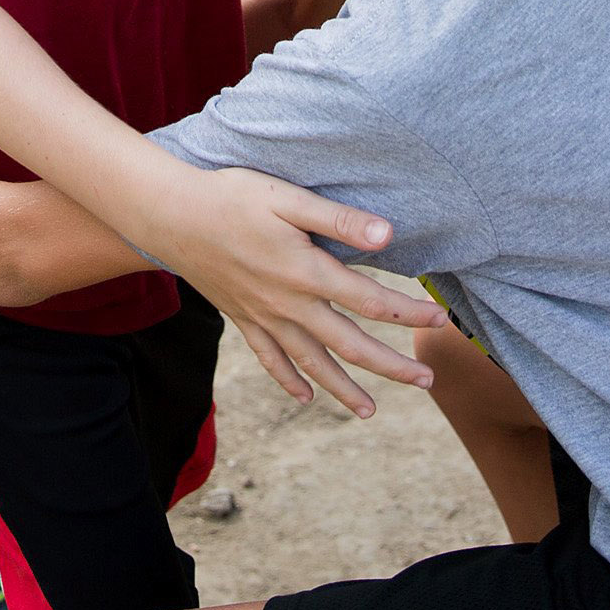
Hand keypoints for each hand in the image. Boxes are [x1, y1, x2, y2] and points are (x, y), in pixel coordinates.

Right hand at [122, 162, 445, 416]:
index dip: (409, 313)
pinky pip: (270, 359)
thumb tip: (389, 235)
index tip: (441, 319)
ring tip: (371, 413)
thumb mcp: (286, 197)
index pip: (370, 302)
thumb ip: (338, 220)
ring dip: (345, 389)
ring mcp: (264, 317)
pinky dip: (288, 381)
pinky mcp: (242, 318)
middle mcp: (289, 305)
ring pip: (312, 364)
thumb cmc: (229, 196)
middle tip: (428, 380)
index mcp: (307, 273)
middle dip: (392, 366)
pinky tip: (305, 397)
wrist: (168, 216)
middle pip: (350, 346)